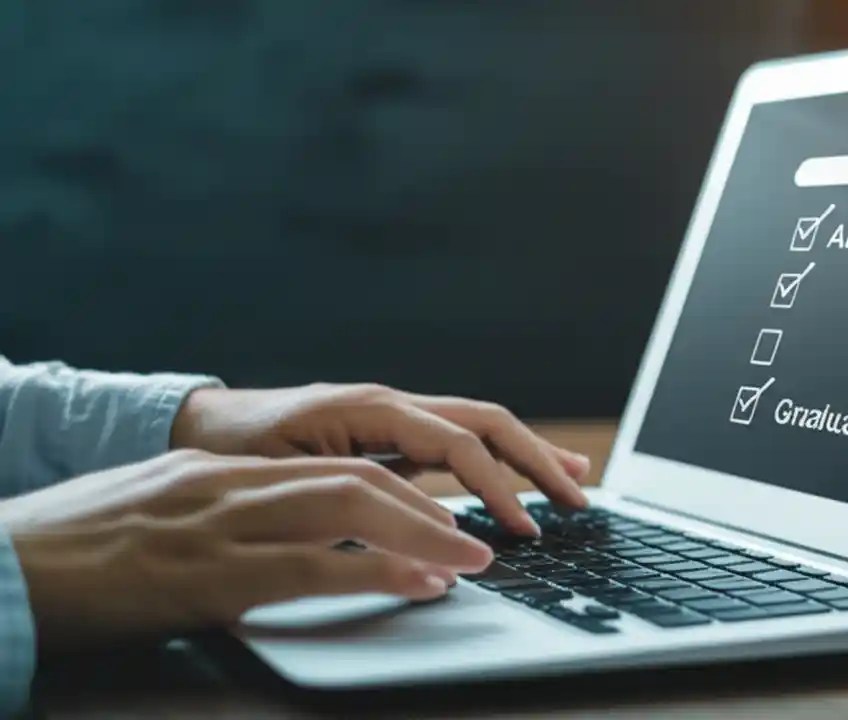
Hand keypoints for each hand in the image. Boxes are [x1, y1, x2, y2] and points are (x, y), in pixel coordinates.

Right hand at [0, 450, 492, 649]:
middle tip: (480, 536)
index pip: (333, 467)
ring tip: (471, 559)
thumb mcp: (159, 514)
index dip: (399, 490)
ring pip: (347, 510)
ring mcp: (220, 527)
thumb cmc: (75, 551)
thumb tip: (284, 538)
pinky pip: (311, 568)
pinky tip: (418, 585)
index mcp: (221, 474)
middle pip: (355, 479)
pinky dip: (376, 573)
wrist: (1, 570)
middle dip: (429, 506)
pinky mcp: (207, 577)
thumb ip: (223, 515)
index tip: (443, 513)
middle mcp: (229, 488)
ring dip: (422, 534)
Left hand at [170, 384, 590, 535]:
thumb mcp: (288, 478)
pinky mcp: (396, 429)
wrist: (208, 424)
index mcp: (372, 407)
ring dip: (529, 452)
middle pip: (486, 421)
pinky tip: (522, 475)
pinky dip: (498, 456)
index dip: (496, 486)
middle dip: (536, 459)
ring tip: (573, 479)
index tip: (522, 530)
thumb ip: (354, 495)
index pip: (457, 443)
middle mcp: (394, 401)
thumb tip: (419, 529)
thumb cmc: (239, 451)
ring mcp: (398, 411)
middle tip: (577, 499)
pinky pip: (460, 438)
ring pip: (481, 424)